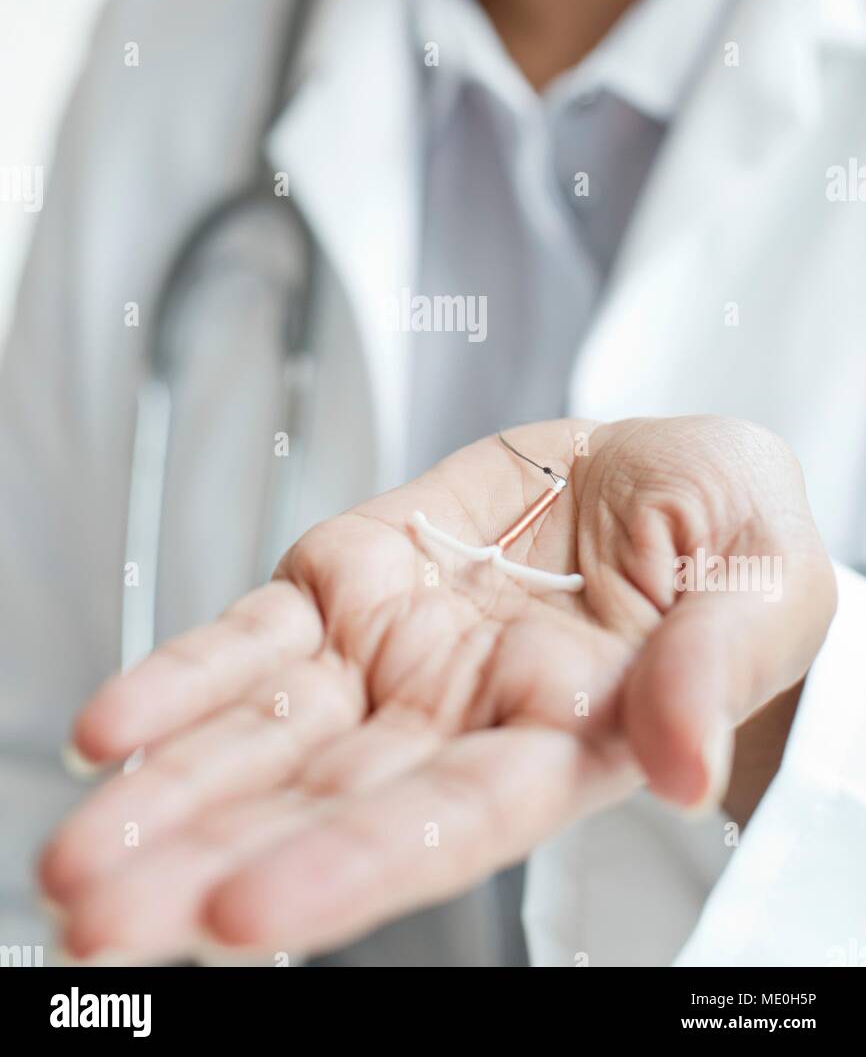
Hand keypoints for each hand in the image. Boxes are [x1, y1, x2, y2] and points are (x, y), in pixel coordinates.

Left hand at [40, 416, 834, 960]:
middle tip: (99, 922)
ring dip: (168, 792)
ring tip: (76, 857)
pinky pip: (255, 636)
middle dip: (209, 862)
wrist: (663, 472)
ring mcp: (396, 651)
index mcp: (570, 736)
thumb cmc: (733, 536)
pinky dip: (181, 680)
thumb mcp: (761, 582)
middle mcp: (463, 715)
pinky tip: (107, 734)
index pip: (453, 817)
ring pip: (267, 732)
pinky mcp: (352, 578)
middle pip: (326, 802)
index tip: (246, 913)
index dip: (353, 863)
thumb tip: (684, 767)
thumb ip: (715, 666)